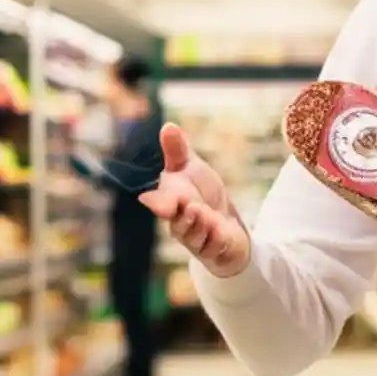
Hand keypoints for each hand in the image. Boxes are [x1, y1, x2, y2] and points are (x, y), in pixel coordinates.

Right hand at [139, 123, 250, 277]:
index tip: (151, 198)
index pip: (161, 203)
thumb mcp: (192, 169)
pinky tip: (221, 231)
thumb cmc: (203, 195)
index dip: (159, 202)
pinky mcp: (214, 249)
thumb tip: (168, 126)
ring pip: (193, 237)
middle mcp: (180, 223)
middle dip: (182, 215)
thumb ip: (177, 151)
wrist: (226, 224)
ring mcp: (197, 238)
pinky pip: (213, 247)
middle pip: (176, 222)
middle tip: (192, 205)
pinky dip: (216, 240)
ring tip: (206, 214)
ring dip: (199, 226)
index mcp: (171, 202)